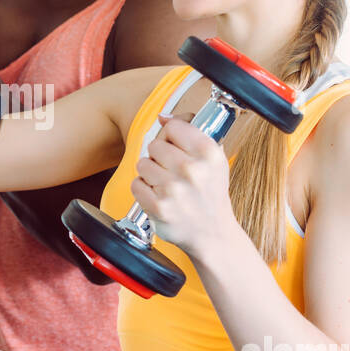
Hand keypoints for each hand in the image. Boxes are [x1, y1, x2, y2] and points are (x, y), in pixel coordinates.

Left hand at [130, 114, 239, 258]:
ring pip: (142, 164)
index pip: (173, 127)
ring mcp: (174, 189)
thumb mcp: (213, 160)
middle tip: (171, 171)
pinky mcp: (158, 207)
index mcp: (208, 153)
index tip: (176, 147)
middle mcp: (192, 170)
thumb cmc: (210, 194)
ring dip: (150, 174)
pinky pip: (136, 184)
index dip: (171, 136)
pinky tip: (158, 196)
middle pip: (155, 145)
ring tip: (165, 185)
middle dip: (159, 157)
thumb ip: (190, 133)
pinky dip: (143, 190)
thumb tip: (163, 116)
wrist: (212, 234)